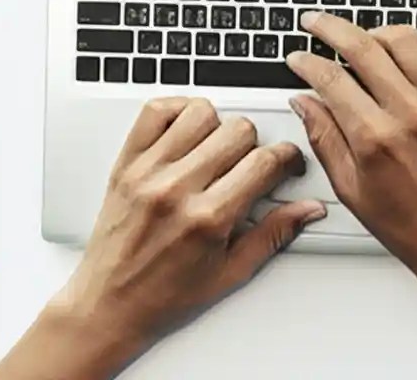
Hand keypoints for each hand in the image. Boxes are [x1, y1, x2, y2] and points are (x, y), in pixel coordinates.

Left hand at [26, 98, 324, 374]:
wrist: (109, 304)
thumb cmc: (164, 295)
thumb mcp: (230, 273)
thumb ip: (273, 234)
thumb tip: (307, 210)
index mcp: (208, 219)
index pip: (265, 162)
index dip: (287, 157)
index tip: (288, 163)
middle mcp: (177, 189)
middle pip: (238, 131)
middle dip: (254, 145)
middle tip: (249, 165)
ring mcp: (149, 172)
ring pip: (201, 113)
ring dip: (217, 126)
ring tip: (216, 150)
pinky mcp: (126, 164)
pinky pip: (155, 111)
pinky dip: (177, 111)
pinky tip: (186, 133)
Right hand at [285, 13, 416, 285]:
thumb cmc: (412, 227)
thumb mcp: (352, 191)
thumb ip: (325, 139)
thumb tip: (304, 103)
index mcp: (375, 138)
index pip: (330, 78)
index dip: (307, 61)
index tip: (298, 57)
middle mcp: (410, 114)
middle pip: (362, 46)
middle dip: (331, 28)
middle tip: (316, 23)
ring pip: (406, 39)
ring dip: (378, 31)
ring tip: (365, 39)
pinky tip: (415, 52)